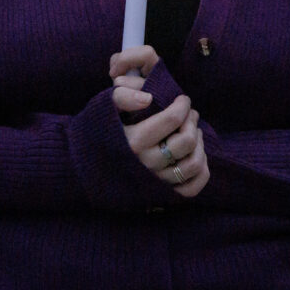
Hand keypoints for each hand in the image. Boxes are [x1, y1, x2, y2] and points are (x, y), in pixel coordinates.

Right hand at [110, 46, 209, 198]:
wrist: (87, 165)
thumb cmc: (100, 130)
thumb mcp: (104, 108)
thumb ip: (123, 96)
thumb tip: (148, 98)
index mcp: (134, 141)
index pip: (172, 119)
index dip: (183, 105)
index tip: (182, 99)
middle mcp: (147, 164)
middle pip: (187, 140)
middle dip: (192, 121)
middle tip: (189, 113)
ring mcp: (156, 181)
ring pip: (194, 163)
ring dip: (200, 143)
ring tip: (193, 131)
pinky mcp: (164, 193)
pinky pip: (193, 186)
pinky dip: (202, 169)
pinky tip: (195, 153)